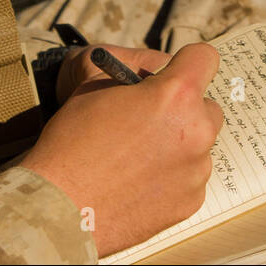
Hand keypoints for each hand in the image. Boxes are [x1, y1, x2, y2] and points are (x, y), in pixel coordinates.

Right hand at [19, 42, 223, 256]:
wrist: (59, 208)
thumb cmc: (72, 143)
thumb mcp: (93, 87)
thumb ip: (131, 73)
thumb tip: (149, 73)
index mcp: (176, 95)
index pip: (205, 57)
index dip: (187, 62)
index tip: (173, 74)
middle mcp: (197, 131)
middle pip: (207, 107)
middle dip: (184, 109)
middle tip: (150, 120)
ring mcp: (197, 170)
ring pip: (199, 145)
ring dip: (178, 145)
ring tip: (137, 158)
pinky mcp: (192, 201)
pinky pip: (190, 178)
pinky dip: (171, 177)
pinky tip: (138, 182)